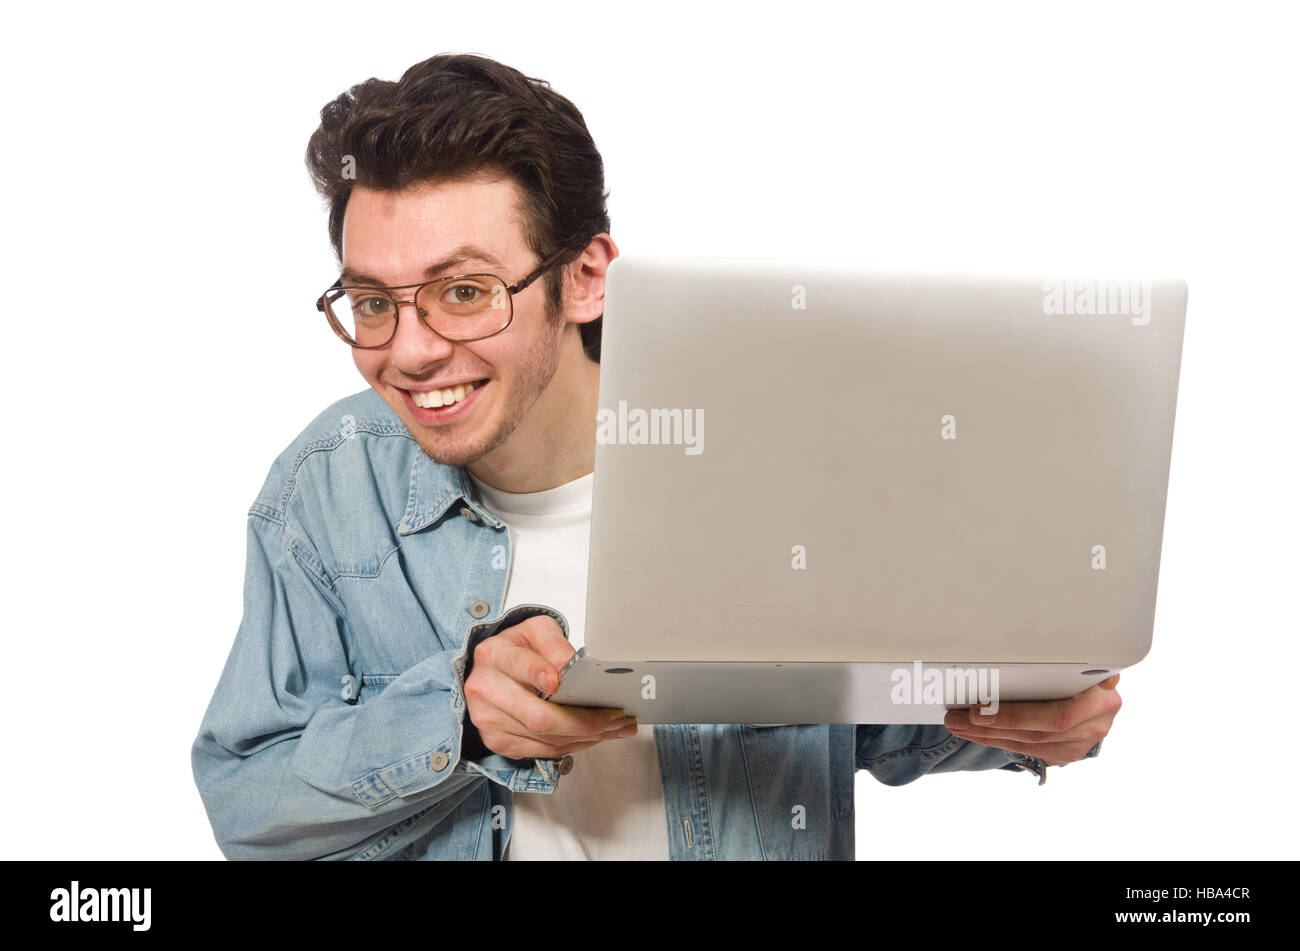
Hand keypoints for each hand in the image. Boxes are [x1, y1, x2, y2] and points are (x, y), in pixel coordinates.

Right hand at [463, 614, 637, 759]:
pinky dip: (574, 744)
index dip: (540, 674)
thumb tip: (573, 667)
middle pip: (540, 717)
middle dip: (586, 721)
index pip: (520, 666)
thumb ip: (555, 644)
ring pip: (547, 739)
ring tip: (616, 726)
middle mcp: (486, 690)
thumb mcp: (536, 631)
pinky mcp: (499, 742)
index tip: (560, 681)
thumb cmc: (516, 650)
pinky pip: (544, 751)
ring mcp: (490, 721)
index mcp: (494, 655)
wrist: (490, 670)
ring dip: (587, 736)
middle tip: (617, 716)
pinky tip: (593, 735)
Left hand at [943, 674, 1120, 765]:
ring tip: (958, 724)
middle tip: (959, 718)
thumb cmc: (1081, 667)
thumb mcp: (1078, 657)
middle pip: (1037, 733)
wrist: (1101, 687)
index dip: (1015, 716)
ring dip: (988, 735)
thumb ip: (1062, 658)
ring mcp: (1084, 742)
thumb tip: (1023, 648)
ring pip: (1029, 744)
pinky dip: (999, 740)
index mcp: (1102, 696)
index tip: (979, 709)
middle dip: (991, 726)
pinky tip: (977, 733)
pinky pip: (1028, 750)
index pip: (1056, 715)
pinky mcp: (1068, 753)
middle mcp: (1097, 723)